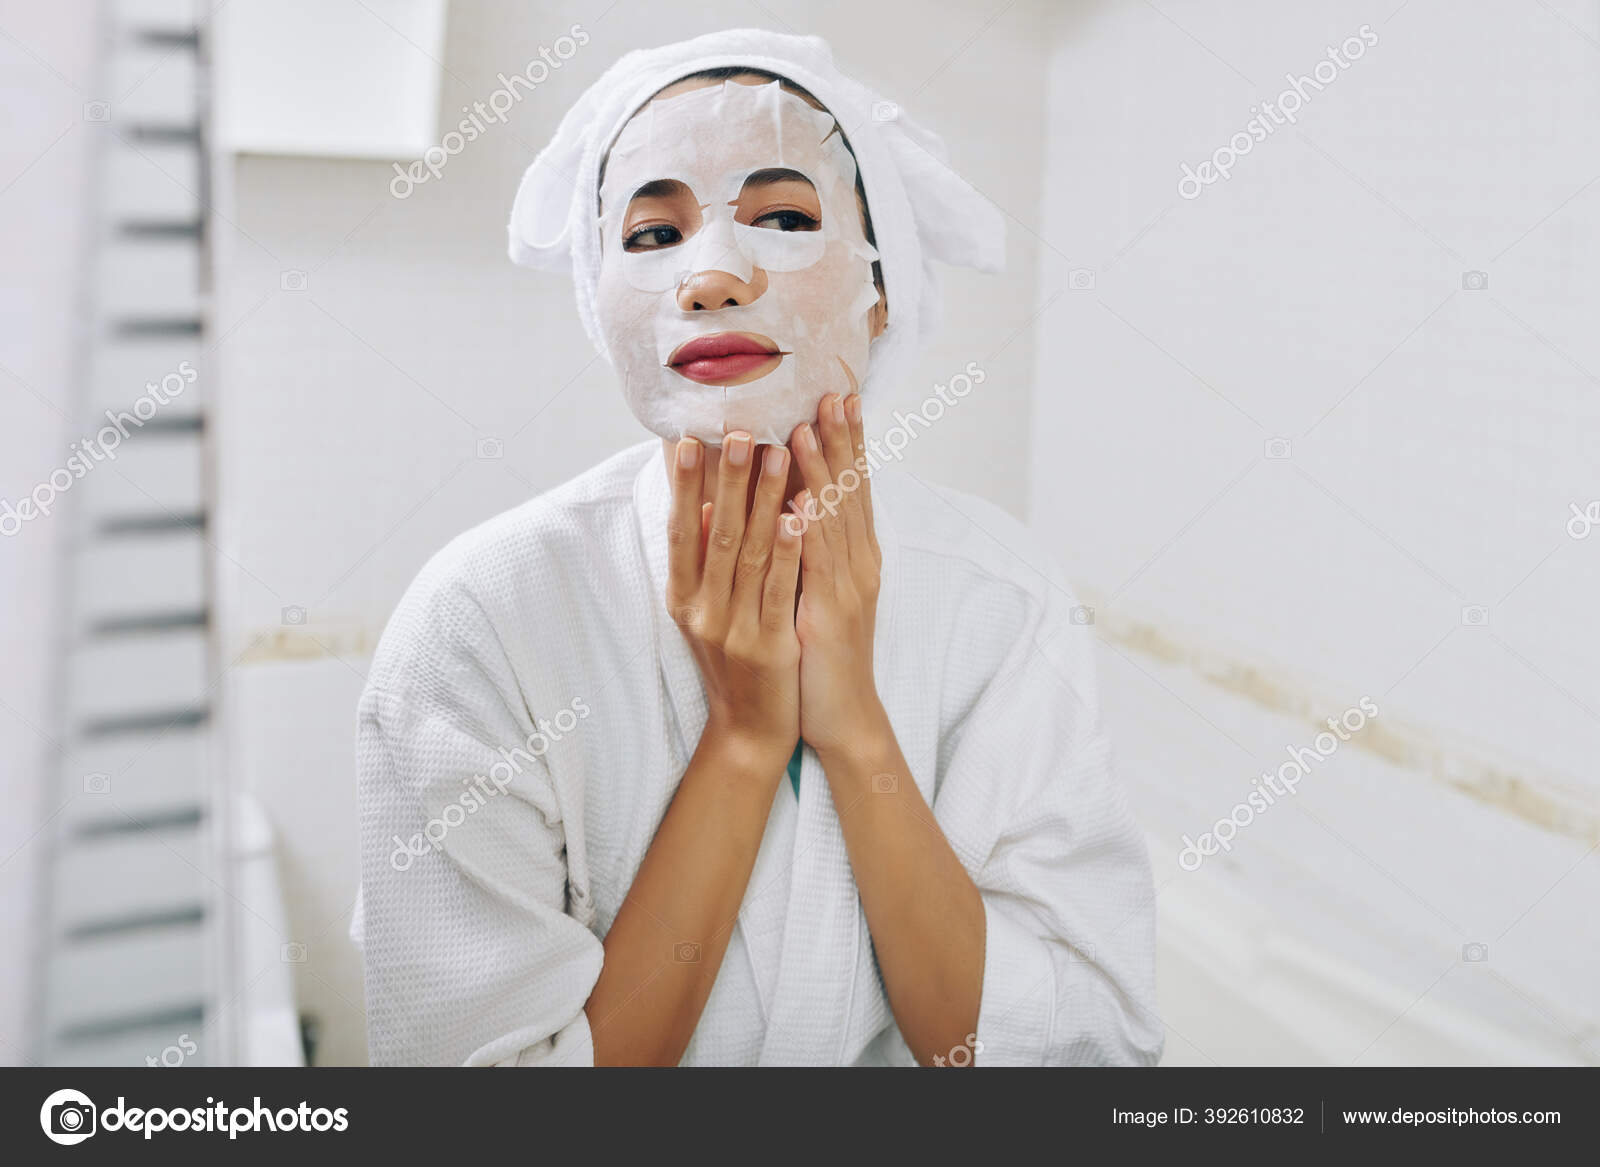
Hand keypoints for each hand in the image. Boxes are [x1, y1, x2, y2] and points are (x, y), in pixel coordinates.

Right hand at [667, 431, 801, 773]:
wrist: (750, 730)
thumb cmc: (731, 660)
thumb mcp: (702, 611)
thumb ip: (699, 561)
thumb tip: (696, 501)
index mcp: (682, 597)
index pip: (679, 529)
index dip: (683, 483)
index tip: (689, 436)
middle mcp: (701, 610)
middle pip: (714, 531)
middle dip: (728, 476)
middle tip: (740, 427)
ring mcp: (733, 628)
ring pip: (749, 552)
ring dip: (765, 498)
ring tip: (778, 451)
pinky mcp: (769, 645)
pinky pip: (779, 588)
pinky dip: (788, 548)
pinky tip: (798, 514)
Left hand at [788, 393, 887, 758]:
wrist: (844, 717)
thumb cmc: (823, 655)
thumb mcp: (815, 590)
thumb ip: (807, 548)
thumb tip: (785, 501)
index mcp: (855, 555)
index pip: (851, 486)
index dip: (847, 441)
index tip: (838, 396)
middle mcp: (859, 562)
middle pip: (850, 489)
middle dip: (840, 439)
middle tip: (831, 390)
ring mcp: (849, 587)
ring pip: (835, 518)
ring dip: (822, 471)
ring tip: (807, 428)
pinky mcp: (831, 614)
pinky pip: (819, 565)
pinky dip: (812, 530)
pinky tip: (802, 501)